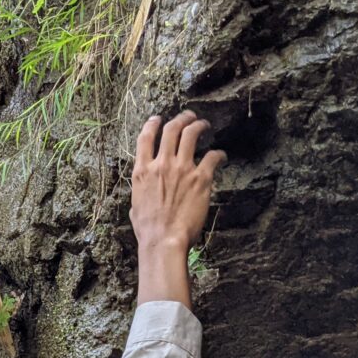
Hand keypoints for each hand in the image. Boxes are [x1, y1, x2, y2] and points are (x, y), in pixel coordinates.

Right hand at [131, 111, 223, 306]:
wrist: (164, 240)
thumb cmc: (148, 229)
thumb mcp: (135, 205)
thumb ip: (141, 191)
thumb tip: (143, 191)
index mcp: (142, 171)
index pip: (145, 138)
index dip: (152, 124)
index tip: (158, 119)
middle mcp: (161, 165)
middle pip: (171, 129)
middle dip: (181, 119)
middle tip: (188, 117)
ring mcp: (182, 169)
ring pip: (191, 134)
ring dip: (199, 126)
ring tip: (204, 125)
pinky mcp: (201, 178)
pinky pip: (213, 156)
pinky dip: (219, 154)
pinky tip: (221, 156)